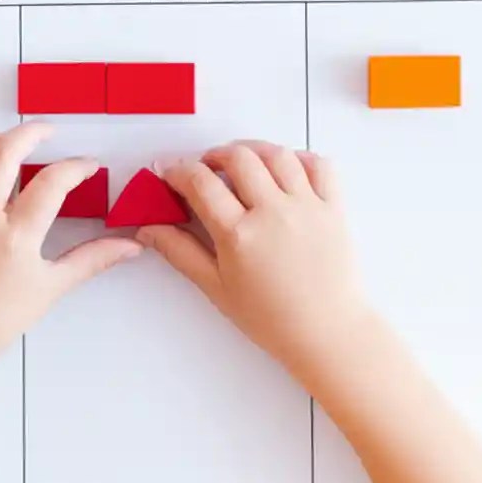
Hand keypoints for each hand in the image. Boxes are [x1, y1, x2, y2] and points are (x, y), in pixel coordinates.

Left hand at [0, 122, 141, 364]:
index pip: (52, 182)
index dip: (76, 167)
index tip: (87, 165)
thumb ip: (91, 260)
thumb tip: (130, 246)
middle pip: (4, 153)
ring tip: (4, 139)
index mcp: (15, 237)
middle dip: (31, 134)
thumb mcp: (49, 289)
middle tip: (47, 132)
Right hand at [136, 141, 366, 378]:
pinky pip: (318, 165)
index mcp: (239, 235)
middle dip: (214, 155)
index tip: (169, 172)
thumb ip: (180, 252)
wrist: (327, 333)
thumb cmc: (271, 319)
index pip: (200, 182)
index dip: (178, 170)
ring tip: (242, 161)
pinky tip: (284, 168)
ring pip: (277, 154)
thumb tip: (148, 229)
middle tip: (205, 167)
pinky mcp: (333, 208)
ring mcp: (307, 207)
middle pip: (238, 158)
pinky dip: (299, 157)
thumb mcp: (216, 288)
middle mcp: (273, 213)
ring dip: (253, 149)